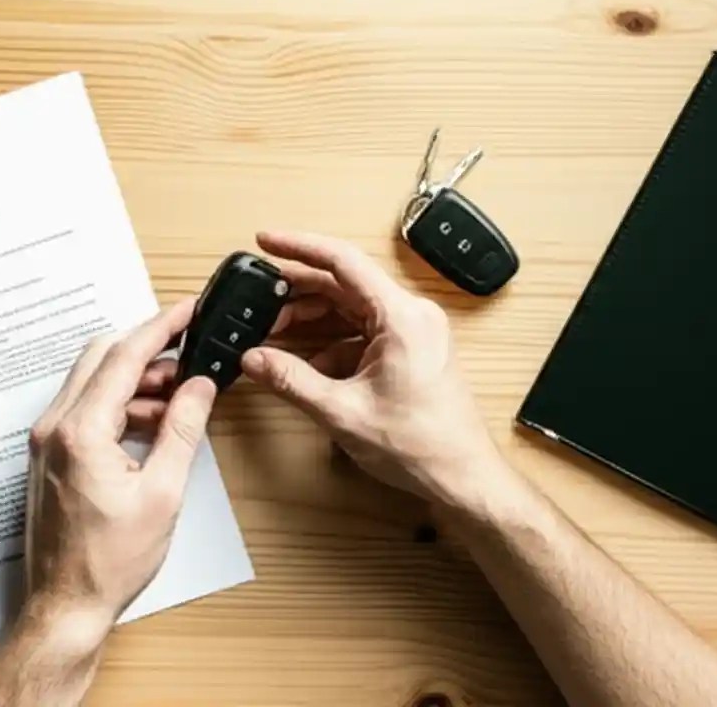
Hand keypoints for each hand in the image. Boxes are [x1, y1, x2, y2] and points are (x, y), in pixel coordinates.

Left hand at [24, 298, 216, 641]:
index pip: (124, 357)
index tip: (188, 311)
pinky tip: (151, 427)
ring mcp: (46, 442)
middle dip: (149, 351)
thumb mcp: (162, 492)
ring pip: (93, 384)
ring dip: (136, 382)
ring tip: (179, 401)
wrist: (66, 605)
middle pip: (102, 359)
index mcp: (81, 432)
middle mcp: (54, 429)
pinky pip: (85, 410)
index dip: (162, 328)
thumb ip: (181, 429)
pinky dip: (120, 406)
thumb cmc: (107, 562)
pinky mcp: (50, 457)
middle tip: (190, 357)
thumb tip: (199, 388)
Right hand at [242, 231, 506, 506]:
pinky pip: (364, 333)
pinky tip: (305, 363)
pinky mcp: (411, 351)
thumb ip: (292, 381)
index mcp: (401, 317)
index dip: (298, 247)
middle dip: (298, 292)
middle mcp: (411, 316)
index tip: (265, 239)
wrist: (462, 477)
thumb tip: (254, 359)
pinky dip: (332, 343)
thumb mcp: (343, 412)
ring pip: (352, 310)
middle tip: (259, 300)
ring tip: (272, 332)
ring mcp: (414, 333)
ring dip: (313, 320)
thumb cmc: (421, 446)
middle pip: (344, 285)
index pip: (342, 261)